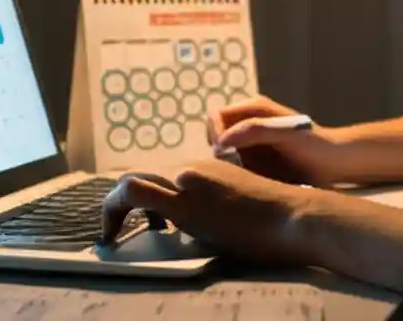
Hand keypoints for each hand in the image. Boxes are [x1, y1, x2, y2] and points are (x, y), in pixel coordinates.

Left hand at [99, 159, 316, 266]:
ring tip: (108, 234)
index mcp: (205, 167)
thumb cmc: (278, 218)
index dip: (141, 197)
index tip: (138, 220)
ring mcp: (186, 182)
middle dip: (120, 203)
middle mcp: (191, 168)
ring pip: (130, 183)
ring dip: (112, 208)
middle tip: (112, 228)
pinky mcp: (184, 203)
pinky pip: (134, 194)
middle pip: (139, 176)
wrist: (294, 216)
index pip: (158, 175)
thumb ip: (213, 201)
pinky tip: (111, 234)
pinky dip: (114, 210)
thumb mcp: (240, 200)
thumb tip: (197, 219)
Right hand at [209, 96, 348, 186]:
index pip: (216, 118)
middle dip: (219, 153)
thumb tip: (222, 141)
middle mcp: (249, 122)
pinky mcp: (256, 159)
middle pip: (216, 135)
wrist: (335, 162)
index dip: (216, 135)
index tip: (225, 155)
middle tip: (233, 169)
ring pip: (224, 153)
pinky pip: (236, 166)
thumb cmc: (314, 144)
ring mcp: (252, 141)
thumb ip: (254, 131)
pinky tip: (251, 182)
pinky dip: (237, 174)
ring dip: (227, 166)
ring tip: (244, 177)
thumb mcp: (285, 134)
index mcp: (254, 109)